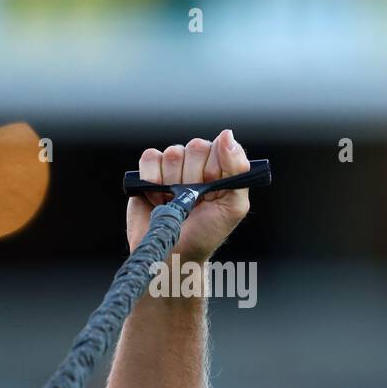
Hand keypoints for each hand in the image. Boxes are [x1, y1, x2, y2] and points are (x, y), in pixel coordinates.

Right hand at [125, 129, 251, 263]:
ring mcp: (174, 166)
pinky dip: (153, 180)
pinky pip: (150, 158)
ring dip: (173, 182)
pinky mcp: (149, 171)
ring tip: (176, 202)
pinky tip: (159, 198)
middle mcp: (199, 164)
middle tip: (194, 200)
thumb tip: (227, 134)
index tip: (212, 190)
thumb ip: (237, 170)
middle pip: (196, 147)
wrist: (173, 254)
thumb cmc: (206, 233)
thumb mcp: (233, 207)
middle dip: (194, 178)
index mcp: (223, 171)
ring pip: (173, 153)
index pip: (221, 147)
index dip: (215, 169)